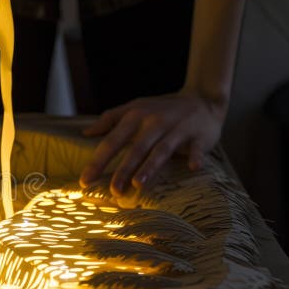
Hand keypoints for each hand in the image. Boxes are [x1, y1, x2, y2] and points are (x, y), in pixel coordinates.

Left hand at [79, 90, 225, 196]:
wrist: (202, 98)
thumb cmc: (161, 109)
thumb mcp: (134, 107)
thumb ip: (110, 119)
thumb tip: (86, 133)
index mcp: (136, 116)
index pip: (113, 141)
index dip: (98, 161)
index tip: (85, 181)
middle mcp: (155, 122)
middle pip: (136, 149)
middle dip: (124, 170)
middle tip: (113, 190)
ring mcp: (178, 129)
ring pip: (162, 150)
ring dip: (151, 166)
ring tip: (138, 184)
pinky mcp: (199, 136)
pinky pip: (197, 148)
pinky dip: (196, 156)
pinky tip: (193, 167)